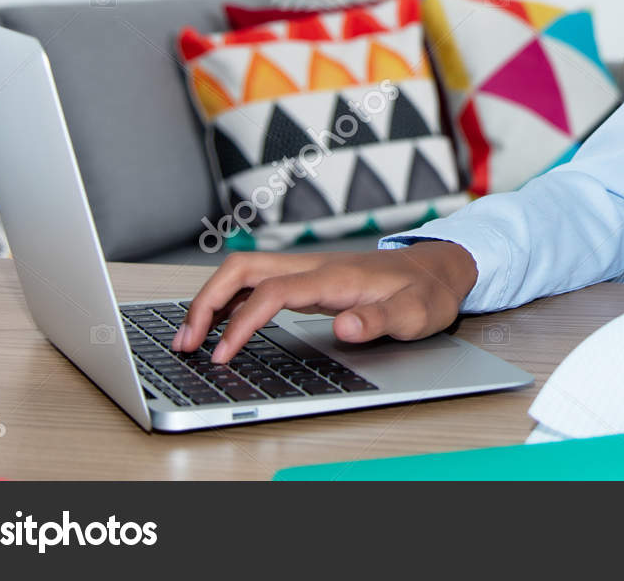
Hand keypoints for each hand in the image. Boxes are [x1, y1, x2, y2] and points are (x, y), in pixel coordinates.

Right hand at [173, 241, 478, 363]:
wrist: (438, 268)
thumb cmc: (427, 293)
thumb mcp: (415, 314)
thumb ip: (380, 320)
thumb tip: (344, 325)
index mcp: (334, 277)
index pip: (272, 294)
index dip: (241, 324)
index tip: (223, 355)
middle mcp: (314, 267)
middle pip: (243, 269)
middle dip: (206, 301)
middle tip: (184, 341)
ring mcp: (309, 270)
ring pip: (245, 272)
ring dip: (213, 299)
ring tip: (190, 337)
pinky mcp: (309, 279)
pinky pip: (258, 282)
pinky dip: (231, 300)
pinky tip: (222, 325)